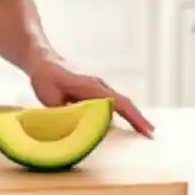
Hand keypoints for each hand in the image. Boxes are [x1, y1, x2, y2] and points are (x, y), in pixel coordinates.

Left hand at [27, 58, 154, 137]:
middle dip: (138, 118)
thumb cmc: (45, 78)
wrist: (42, 59)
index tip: (146, 130)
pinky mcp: (95, 88)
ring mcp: (98, 85)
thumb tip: (80, 128)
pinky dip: (123, 111)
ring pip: (120, 101)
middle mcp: (99, 84)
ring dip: (132, 115)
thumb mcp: (50, 98)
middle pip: (124, 102)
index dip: (133, 117)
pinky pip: (113, 100)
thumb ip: (66, 113)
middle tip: (151, 136)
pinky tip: (128, 122)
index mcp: (90, 86)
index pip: (118, 103)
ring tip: (145, 131)